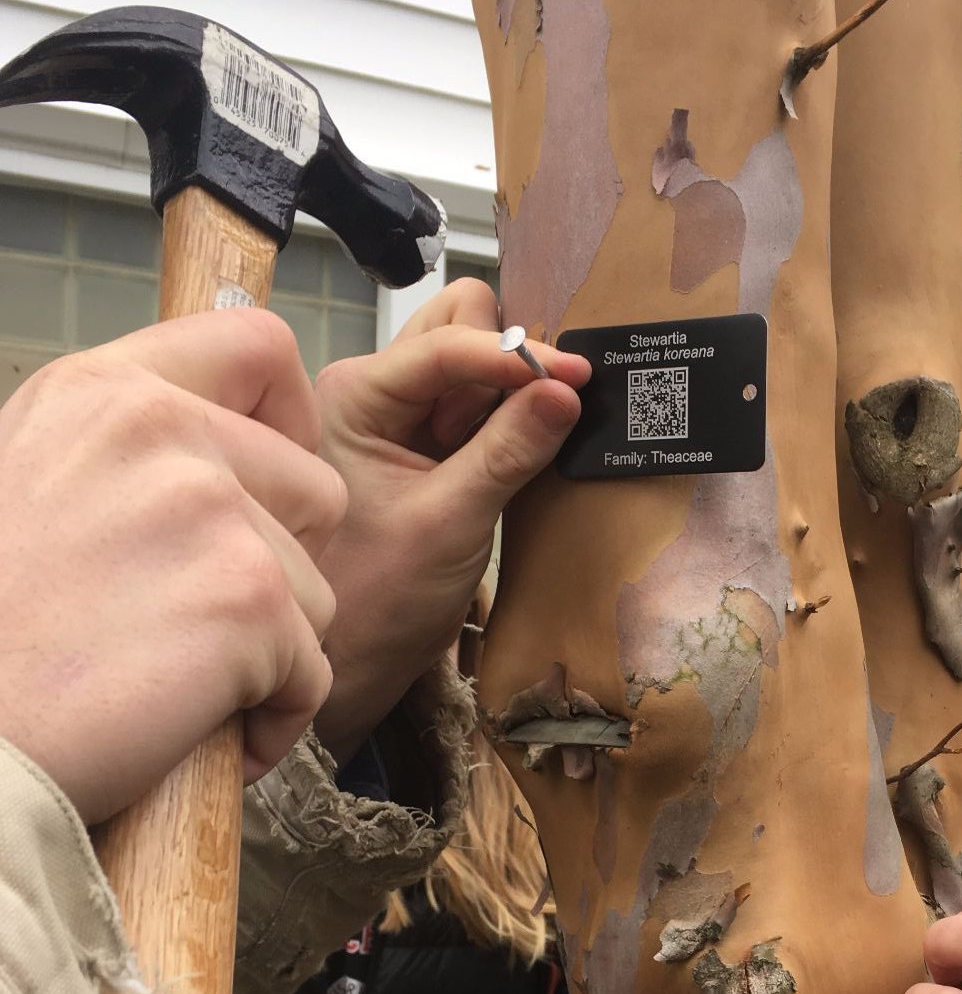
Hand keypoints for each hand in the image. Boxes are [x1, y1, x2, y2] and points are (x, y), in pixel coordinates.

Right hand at [0, 311, 344, 822]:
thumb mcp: (35, 484)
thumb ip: (129, 453)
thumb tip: (225, 452)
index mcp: (104, 390)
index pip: (260, 349)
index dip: (289, 423)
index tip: (269, 489)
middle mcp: (163, 429)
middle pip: (317, 490)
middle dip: (284, 570)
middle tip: (203, 623)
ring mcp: (212, 510)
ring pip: (319, 592)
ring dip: (270, 655)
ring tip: (177, 687)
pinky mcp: (250, 599)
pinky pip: (313, 673)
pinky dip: (272, 721)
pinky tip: (197, 735)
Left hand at [310, 279, 589, 762]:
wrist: (352, 665)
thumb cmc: (377, 601)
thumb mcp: (449, 523)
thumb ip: (508, 453)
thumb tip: (566, 392)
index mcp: (356, 395)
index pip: (447, 343)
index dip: (516, 356)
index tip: (577, 378)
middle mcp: (374, 391)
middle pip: (457, 327)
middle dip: (509, 360)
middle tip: (538, 416)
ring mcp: (403, 418)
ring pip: (474, 366)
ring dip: (513, 391)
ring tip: (527, 445)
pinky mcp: (430, 449)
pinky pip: (480, 408)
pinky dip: (512, 419)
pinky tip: (532, 450)